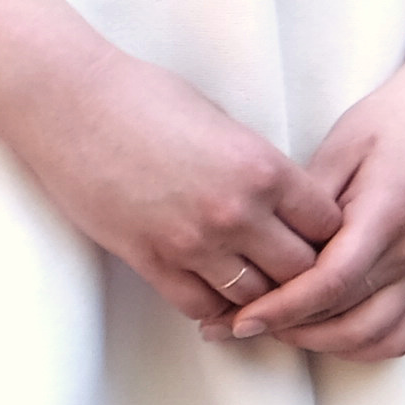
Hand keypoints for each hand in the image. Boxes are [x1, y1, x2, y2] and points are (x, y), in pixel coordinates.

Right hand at [7, 46, 349, 329]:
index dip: (331, 234)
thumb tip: (284, 199)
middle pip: (300, 270)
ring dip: (262, 298)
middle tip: (302, 276)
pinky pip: (199, 305)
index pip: (327, 223)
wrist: (72, 104)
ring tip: (265, 294)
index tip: (323, 236)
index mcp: (263, 167)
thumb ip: (258, 166)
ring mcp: (191, 241)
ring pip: (253, 298)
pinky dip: (215, 307)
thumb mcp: (224, 122)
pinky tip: (218, 298)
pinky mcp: (150, 260)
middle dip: (307, 275)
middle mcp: (236, 211)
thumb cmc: (148, 97)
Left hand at [222, 55, 404, 361]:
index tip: (241, 319)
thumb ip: (304, 206)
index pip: (331, 282)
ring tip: (282, 326)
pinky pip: (399, 334)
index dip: (282, 309)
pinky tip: (329, 329)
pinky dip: (361, 344)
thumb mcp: (338, 149)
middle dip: (290, 331)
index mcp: (388, 212)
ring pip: (373, 337)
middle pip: (348, 320)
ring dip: (322, 343)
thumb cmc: (392, 120)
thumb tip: (264, 254)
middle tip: (246, 324)